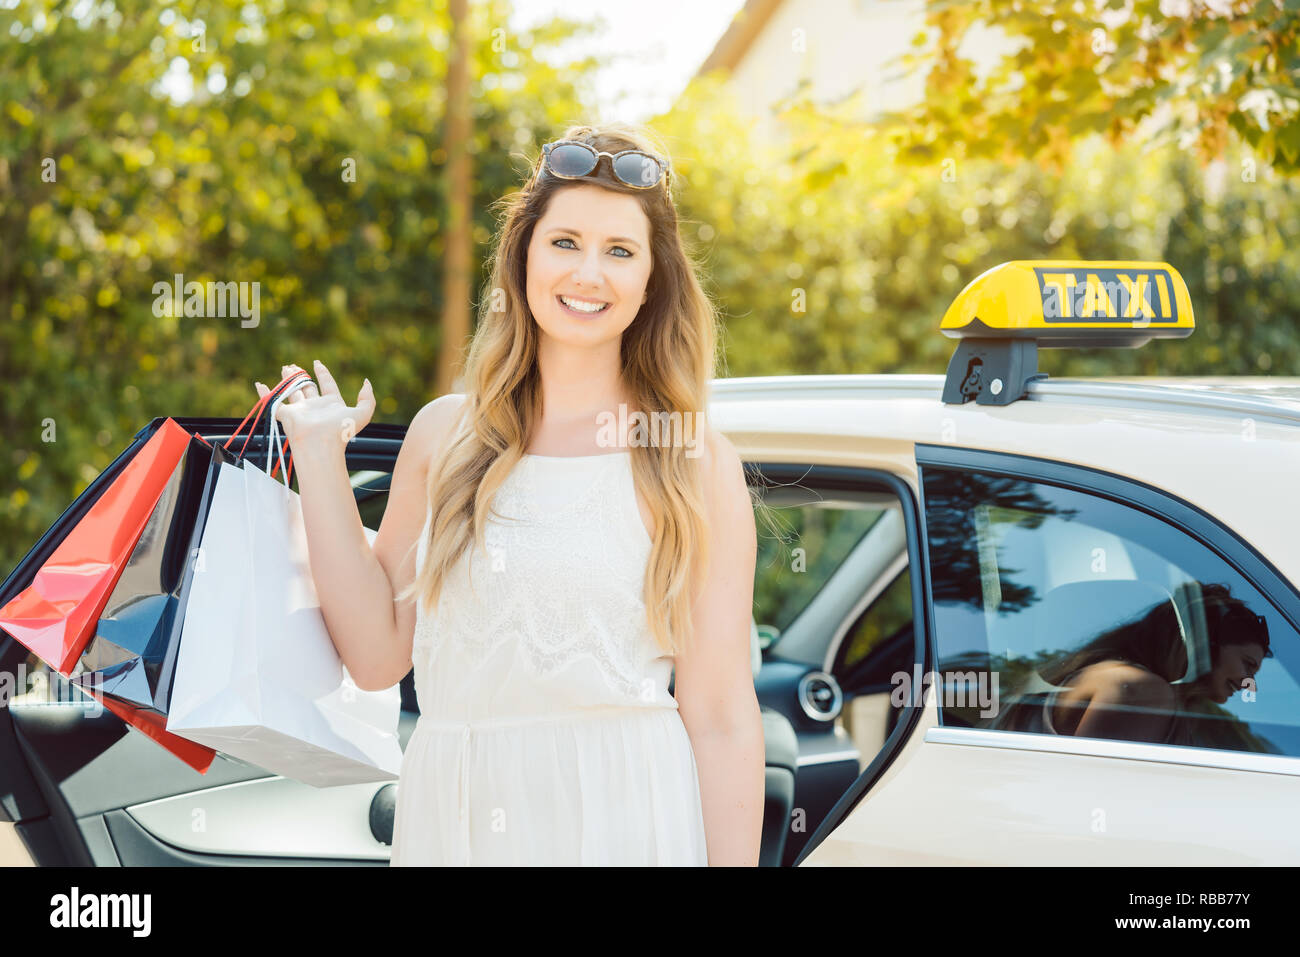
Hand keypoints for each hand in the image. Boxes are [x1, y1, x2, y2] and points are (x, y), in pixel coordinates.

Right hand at [253, 360, 375, 454]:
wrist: (321, 444)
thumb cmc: (341, 431)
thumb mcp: (362, 413)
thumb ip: (368, 399)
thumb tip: (366, 382)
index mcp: (332, 405)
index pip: (327, 385)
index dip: (323, 373)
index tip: (318, 363)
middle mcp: (315, 407)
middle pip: (307, 387)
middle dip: (301, 375)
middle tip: (294, 365)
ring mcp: (300, 411)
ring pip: (292, 391)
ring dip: (288, 379)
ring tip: (285, 367)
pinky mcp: (286, 416)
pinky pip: (273, 402)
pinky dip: (265, 393)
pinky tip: (259, 385)